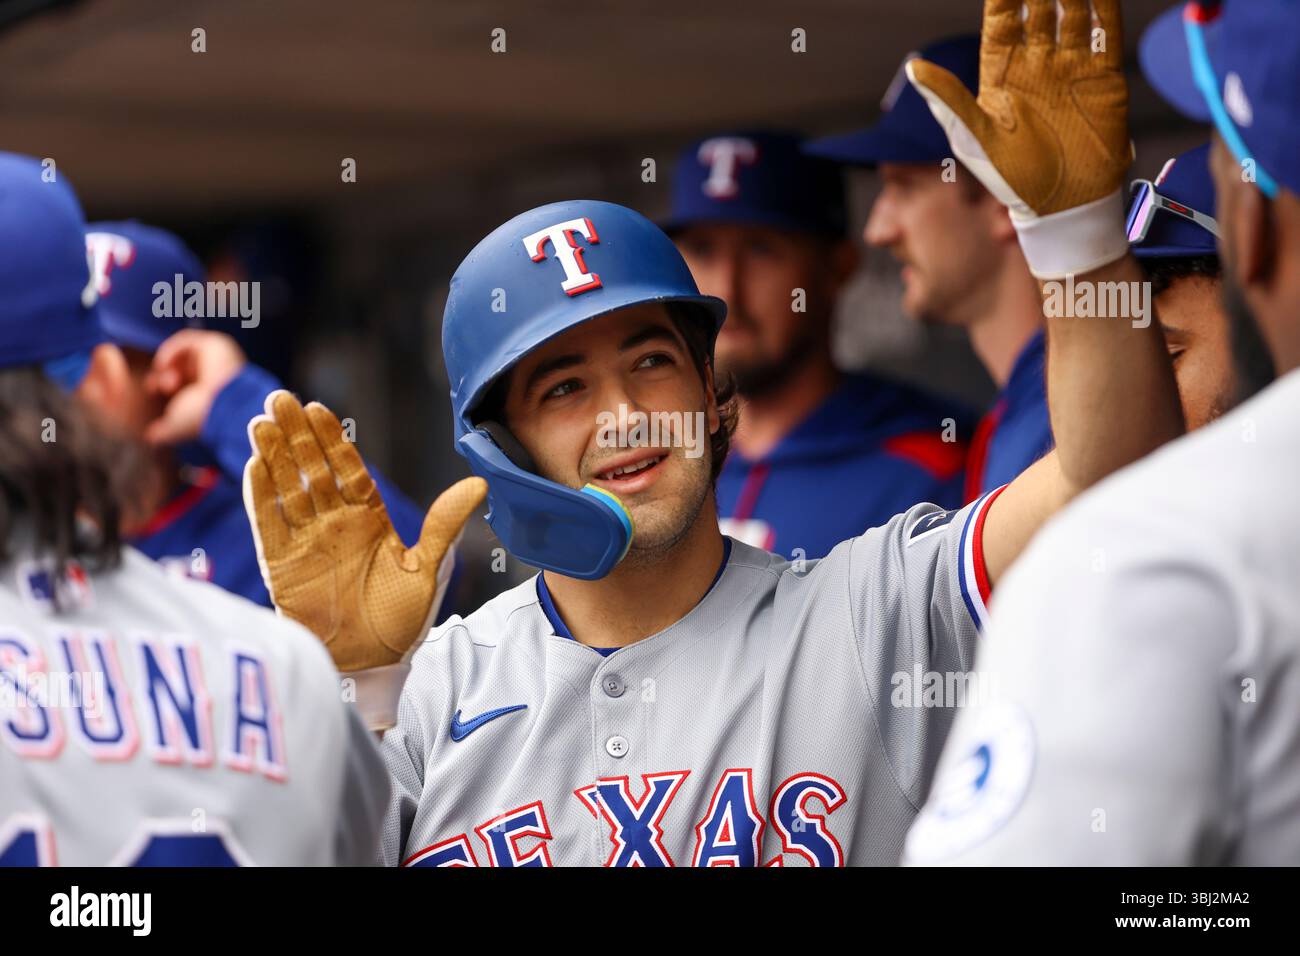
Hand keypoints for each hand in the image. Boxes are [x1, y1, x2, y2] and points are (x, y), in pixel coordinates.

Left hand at [145, 329, 246, 445]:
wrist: (225, 407)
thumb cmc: (203, 419)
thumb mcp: (178, 427)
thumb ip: (163, 432)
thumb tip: (149, 438)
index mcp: (212, 390)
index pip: (184, 378)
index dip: (162, 381)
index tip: (152, 390)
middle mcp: (216, 372)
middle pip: (182, 364)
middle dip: (164, 373)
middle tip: (158, 386)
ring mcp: (218, 357)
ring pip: (185, 351)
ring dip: (169, 362)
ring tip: (164, 374)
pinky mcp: (216, 345)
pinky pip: (186, 339)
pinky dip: (171, 349)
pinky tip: (164, 363)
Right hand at [243, 390, 486, 672]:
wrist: (370, 666)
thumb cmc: (400, 622)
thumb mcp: (427, 569)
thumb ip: (444, 524)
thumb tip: (479, 483)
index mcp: (368, 519)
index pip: (348, 469)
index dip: (332, 439)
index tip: (319, 407)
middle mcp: (334, 524)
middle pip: (312, 470)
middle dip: (296, 435)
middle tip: (280, 399)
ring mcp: (306, 543)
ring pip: (286, 490)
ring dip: (273, 457)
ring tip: (261, 422)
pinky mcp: (281, 567)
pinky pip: (268, 525)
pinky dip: (260, 497)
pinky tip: (253, 465)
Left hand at [907, 0, 1130, 276]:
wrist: (1062, 205)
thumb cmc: (1011, 179)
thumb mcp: (974, 140)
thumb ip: (948, 100)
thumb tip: (913, 67)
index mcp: (1001, 75)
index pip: (1001, 22)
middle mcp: (1036, 64)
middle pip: (1038, 8)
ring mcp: (1070, 67)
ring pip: (1073, 12)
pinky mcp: (1102, 76)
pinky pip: (1105, 31)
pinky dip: (1104, 5)